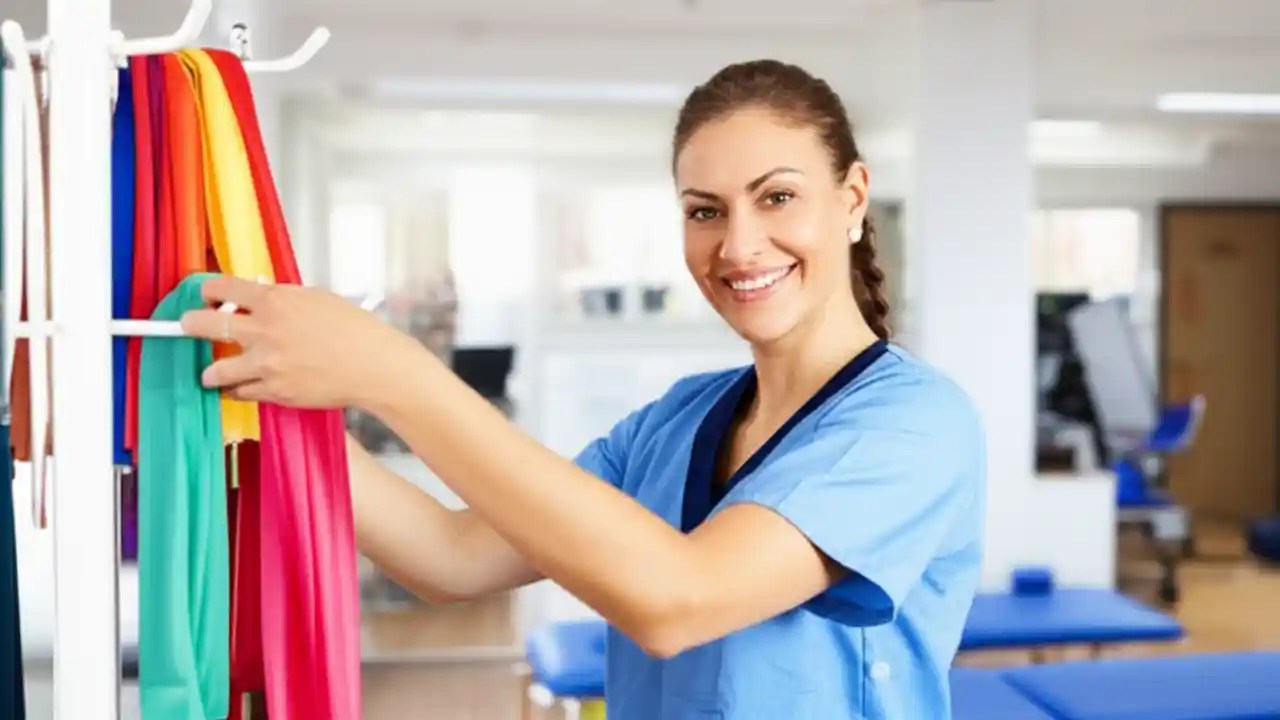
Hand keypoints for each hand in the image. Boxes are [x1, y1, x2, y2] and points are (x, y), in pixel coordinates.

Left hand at [180, 276, 417, 408]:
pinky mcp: (274, 391)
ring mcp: (267, 364)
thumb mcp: (317, 299)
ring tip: (212, 371)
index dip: (206, 291)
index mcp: (275, 300)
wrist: (375, 366)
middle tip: (187, 326)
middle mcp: (264, 330)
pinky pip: (240, 393)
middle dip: (188, 325)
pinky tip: (242, 385)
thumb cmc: (354, 330)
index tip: (204, 296)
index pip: (220, 288)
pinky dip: (238, 389)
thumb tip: (256, 294)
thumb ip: (282, 297)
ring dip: (211, 370)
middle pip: (202, 325)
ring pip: (214, 370)